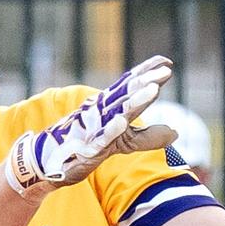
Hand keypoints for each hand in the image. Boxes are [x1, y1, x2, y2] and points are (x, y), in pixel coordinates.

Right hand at [5, 56, 175, 197]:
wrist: (47, 163)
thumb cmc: (86, 147)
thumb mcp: (121, 141)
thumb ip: (147, 136)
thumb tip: (176, 132)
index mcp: (108, 107)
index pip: (129, 85)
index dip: (147, 72)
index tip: (167, 62)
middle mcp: (100, 112)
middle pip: (126, 94)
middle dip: (146, 81)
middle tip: (165, 71)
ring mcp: (93, 128)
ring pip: (117, 111)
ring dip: (135, 100)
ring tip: (153, 90)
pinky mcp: (86, 147)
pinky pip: (99, 138)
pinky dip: (110, 129)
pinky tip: (121, 122)